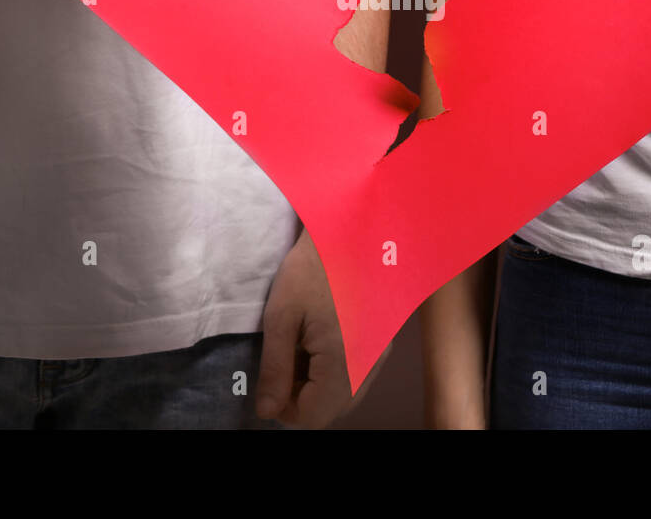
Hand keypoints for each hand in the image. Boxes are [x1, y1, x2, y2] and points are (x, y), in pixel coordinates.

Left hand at [256, 230, 386, 427]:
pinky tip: (320, 343)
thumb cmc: (313, 268)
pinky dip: (335, 375)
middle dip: (301, 400)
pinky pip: (358, 378)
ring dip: (318, 389)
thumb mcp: (281, 316)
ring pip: (346, 397)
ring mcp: (380, 356)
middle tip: (281, 366)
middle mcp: (368, 367)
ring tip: (299, 352)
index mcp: (343, 364)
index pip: (312, 417)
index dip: (283, 410)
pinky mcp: (384, 344)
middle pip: (332, 412)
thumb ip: (275, 368)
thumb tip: (266, 411)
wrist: (353, 232)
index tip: (268, 383)